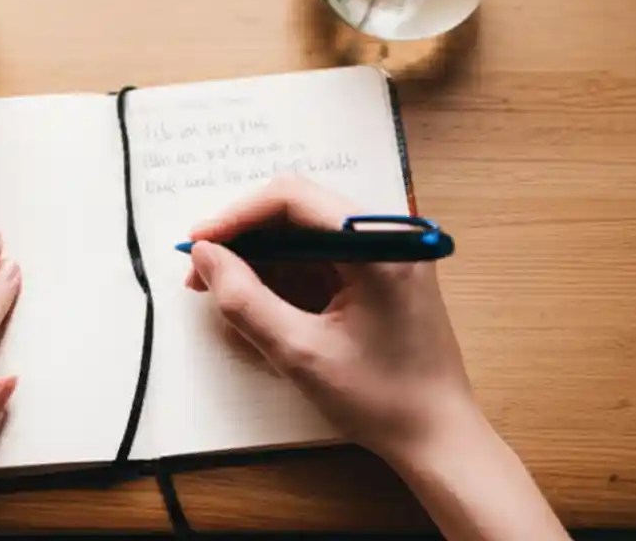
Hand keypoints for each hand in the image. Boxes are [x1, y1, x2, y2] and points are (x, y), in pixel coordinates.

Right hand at [187, 177, 568, 539]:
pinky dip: (284, 274)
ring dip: (260, 257)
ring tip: (220, 289)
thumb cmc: (381, 400)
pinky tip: (256, 299)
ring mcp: (386, 252)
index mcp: (378, 245)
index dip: (236, 217)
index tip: (197, 245)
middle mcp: (387, 235)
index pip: (293, 199)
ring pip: (304, 234)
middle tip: (201, 272)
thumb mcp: (299, 352)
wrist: (438, 437)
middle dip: (244, 238)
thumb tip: (204, 256)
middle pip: (297, 211)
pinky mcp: (380, 273)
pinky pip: (321, 257)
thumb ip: (244, 299)